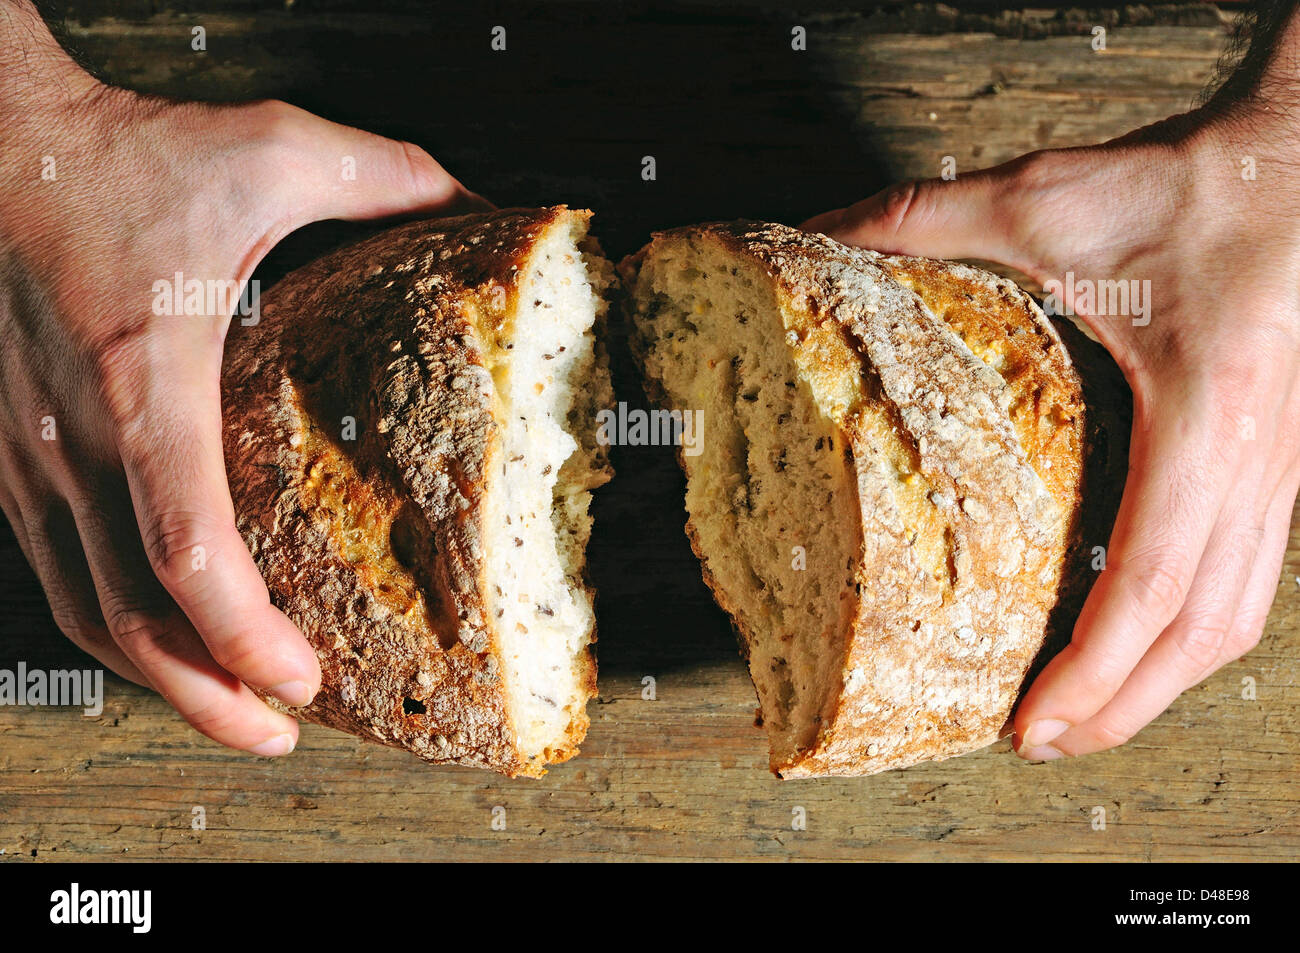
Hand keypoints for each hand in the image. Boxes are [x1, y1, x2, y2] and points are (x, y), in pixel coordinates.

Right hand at [0, 1, 486, 754]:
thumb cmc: (117, 155)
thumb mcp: (269, 150)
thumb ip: (383, 177)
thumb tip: (472, 203)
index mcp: (145, 382)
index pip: (186, 548)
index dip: (244, 634)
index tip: (305, 679)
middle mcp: (73, 439)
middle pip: (132, 615)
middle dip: (208, 694)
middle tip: (283, 733)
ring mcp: (28, 459)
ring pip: (84, 609)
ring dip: (160, 677)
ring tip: (234, 713)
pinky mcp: (11, 457)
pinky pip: (57, 569)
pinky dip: (115, 624)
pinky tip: (163, 639)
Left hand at [803, 105, 1299, 760]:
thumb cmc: (1194, 183)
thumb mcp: (1050, 198)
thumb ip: (929, 217)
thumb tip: (822, 234)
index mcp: (1208, 415)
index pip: (1154, 581)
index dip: (1094, 671)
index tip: (1033, 724)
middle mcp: (1260, 462)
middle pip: (1203, 631)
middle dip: (1124, 707)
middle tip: (1042, 746)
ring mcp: (1282, 470)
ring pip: (1239, 617)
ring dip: (1164, 685)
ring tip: (1087, 719)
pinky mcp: (1278, 462)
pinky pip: (1249, 577)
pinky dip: (1195, 634)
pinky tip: (1145, 644)